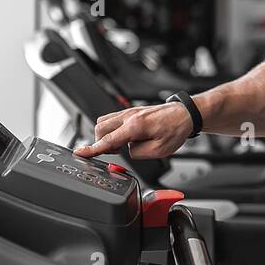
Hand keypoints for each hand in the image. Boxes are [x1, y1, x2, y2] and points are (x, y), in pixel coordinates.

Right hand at [72, 102, 192, 159]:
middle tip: (116, 151)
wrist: (185, 115)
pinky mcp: (130, 111)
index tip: (80, 153)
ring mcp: (129, 111)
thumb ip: (137, 153)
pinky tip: (126, 137)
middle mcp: (129, 116)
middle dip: (102, 142)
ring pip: (104, 122)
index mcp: (136, 126)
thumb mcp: (159, 151)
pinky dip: (113, 129)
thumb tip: (126, 151)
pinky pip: (112, 119)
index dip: (92, 149)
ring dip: (107, 135)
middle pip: (100, 128)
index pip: (107, 140)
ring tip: (123, 144)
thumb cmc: (175, 130)